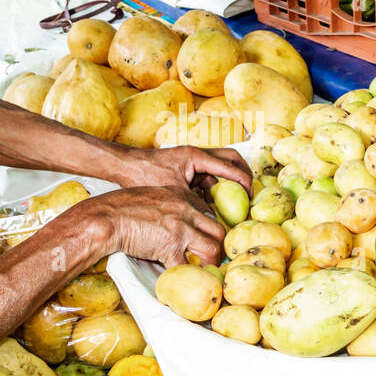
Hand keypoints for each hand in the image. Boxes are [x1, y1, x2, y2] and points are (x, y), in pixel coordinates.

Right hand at [80, 186, 226, 267]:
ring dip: (211, 263)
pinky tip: (183, 280)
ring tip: (204, 272)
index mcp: (181, 196)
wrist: (105, 216)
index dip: (210, 229)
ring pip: (213, 248)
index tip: (207, 239)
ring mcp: (180, 228)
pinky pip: (188, 267)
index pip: (209, 212)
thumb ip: (167, 207)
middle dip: (219, 247)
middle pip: (219, 230)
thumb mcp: (151, 197)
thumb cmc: (120, 208)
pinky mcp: (170, 247)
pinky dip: (187, 277)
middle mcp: (186, 209)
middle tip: (212, 259)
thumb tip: (173, 224)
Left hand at [121, 145, 251, 196]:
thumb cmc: (144, 174)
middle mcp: (197, 155)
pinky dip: (211, 191)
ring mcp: (192, 162)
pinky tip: (209, 207)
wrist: (124, 167)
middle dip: (243, 175)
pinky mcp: (186, 171)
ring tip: (232, 204)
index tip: (251, 195)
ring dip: (226, 185)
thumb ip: (195, 203)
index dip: (243, 181)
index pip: (229, 166)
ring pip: (219, 170)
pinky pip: (206, 179)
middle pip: (231, 160)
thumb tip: (212, 219)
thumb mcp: (173, 192)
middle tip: (250, 193)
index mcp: (196, 156)